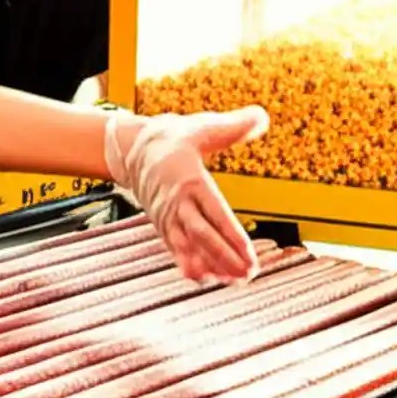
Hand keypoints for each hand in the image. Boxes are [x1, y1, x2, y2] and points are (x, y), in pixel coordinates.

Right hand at [105, 106, 268, 282]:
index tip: (249, 252)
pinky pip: (176, 248)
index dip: (231, 234)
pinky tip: (205, 278)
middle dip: (225, 256)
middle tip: (248, 274)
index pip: (215, 211)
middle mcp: (178, 202)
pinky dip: (189, 263)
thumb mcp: (203, 127)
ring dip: (211, 265)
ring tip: (233, 281)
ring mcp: (168, 216)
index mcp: (190, 180)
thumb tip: (262, 116)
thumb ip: (234, 126)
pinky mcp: (163, 225)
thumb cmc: (175, 138)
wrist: (134, 149)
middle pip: (202, 234)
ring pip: (189, 246)